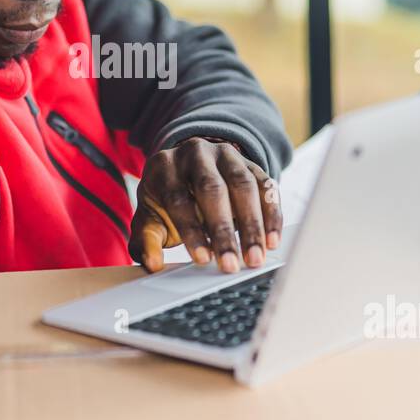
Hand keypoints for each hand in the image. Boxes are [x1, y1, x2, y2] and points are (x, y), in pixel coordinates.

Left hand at [129, 136, 281, 274]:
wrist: (188, 169)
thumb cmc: (166, 200)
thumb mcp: (150, 217)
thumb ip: (146, 241)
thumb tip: (152, 265)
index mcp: (164, 167)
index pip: (178, 198)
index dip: (191, 230)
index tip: (203, 259)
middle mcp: (195, 154)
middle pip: (212, 189)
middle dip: (223, 230)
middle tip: (231, 264)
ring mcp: (226, 155)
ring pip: (243, 186)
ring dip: (252, 225)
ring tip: (256, 258)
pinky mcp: (250, 163)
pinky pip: (266, 186)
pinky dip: (271, 215)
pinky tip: (272, 241)